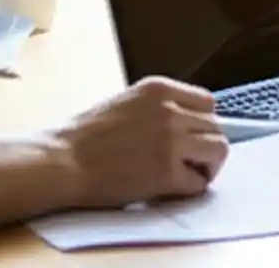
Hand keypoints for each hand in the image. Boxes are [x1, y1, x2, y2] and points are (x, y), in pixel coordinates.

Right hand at [53, 76, 228, 207]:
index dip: (201, 123)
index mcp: (159, 89)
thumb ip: (158, 107)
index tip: (192, 136)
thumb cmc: (83, 136)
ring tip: (188, 175)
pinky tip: (173, 189)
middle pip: (216, 126)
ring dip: (207, 165)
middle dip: (206, 145)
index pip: (207, 102)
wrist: (60, 162)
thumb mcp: (125, 102)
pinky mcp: (166, 173)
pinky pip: (199, 182)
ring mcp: (171, 141)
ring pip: (219, 150)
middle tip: (191, 161)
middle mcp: (170, 111)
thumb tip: (186, 121)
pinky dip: (191, 188)